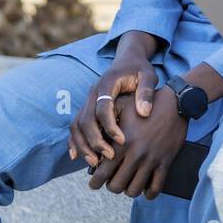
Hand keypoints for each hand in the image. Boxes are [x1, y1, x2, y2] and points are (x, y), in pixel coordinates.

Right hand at [68, 35, 158, 167]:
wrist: (128, 60)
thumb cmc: (139, 69)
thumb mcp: (148, 75)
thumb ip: (146, 91)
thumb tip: (144, 113)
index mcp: (107, 83)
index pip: (103, 108)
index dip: (110, 125)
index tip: (122, 140)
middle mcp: (93, 93)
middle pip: (86, 119)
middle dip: (95, 141)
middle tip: (109, 156)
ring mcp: (88, 101)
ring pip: (77, 125)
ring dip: (83, 145)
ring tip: (95, 163)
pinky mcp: (87, 108)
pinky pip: (75, 126)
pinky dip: (74, 141)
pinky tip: (76, 157)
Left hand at [87, 91, 188, 198]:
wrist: (175, 103)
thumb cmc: (144, 104)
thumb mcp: (121, 106)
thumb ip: (105, 121)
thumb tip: (92, 137)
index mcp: (122, 143)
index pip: (102, 173)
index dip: (95, 182)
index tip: (94, 183)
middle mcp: (136, 155)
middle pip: (117, 186)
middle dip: (111, 186)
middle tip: (111, 181)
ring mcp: (152, 160)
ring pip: (134, 190)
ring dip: (128, 190)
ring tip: (127, 183)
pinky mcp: (166, 162)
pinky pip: (156, 187)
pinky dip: (148, 193)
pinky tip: (145, 188)